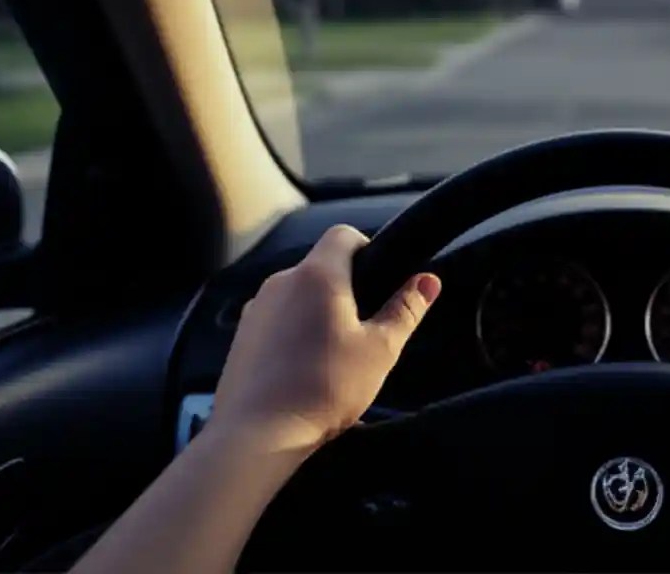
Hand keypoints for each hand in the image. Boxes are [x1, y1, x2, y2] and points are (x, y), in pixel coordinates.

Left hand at [207, 225, 441, 453]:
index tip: (380, 283)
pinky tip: (304, 371)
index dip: (368, 249)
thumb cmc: (325, 388)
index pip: (344, 234)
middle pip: (321, 267)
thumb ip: (406, 310)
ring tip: (333, 357)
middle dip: (346, 289)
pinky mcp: (241, 336)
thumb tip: (429, 280)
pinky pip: (277, 321)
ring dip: (318, 313)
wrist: (256, 434)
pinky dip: (294, 334)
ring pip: (298, 296)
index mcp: (317, 275)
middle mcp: (281, 281)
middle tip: (365, 330)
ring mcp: (255, 308)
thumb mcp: (380, 350)